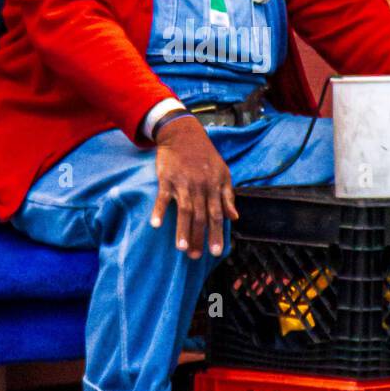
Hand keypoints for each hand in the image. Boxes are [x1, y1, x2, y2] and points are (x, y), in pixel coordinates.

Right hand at [150, 115, 238, 258]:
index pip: (216, 215)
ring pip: (184, 210)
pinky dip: (159, 210)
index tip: (216, 252)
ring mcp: (183, 183)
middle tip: (196, 256)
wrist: (184, 134)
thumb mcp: (223, 172)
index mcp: (214, 187)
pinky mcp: (167, 178)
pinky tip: (155, 224)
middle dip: (199, 237)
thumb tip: (234, 218)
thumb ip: (228, 196)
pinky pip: (163, 197)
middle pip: (201, 216)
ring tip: (181, 248)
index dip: (216, 234)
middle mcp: (200, 187)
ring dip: (182, 229)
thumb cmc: (205, 155)